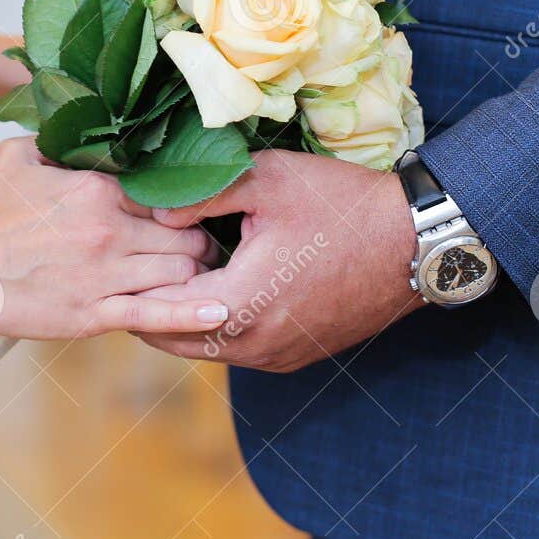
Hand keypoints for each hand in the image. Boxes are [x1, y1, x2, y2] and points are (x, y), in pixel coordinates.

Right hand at [0, 138, 228, 339]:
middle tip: (202, 247)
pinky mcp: (92, 314)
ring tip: (200, 277)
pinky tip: (221, 312)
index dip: (185, 206)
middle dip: (198, 241)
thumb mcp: (18, 156)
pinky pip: (155, 313)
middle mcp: (109, 230)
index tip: (191, 212)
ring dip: (194, 274)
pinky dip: (192, 313)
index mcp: (97, 189)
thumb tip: (82, 130)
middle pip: (184, 235)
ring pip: (180, 271)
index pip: (168, 195)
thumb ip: (60, 142)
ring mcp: (103, 275)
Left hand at [134, 150, 421, 370]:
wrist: (414, 243)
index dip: (136, 279)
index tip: (124, 251)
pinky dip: (218, 325)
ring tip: (180, 270)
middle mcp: (253, 346)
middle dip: (152, 304)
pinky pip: (236, 349)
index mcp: (238, 306)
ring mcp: (276, 357)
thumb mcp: (267, 180)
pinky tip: (222, 284)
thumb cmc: (341, 206)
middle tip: (141, 265)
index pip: (156, 309)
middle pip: (173, 338)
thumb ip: (202, 196)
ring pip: (204, 348)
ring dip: (185, 316)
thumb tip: (153, 212)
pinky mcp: (294, 357)